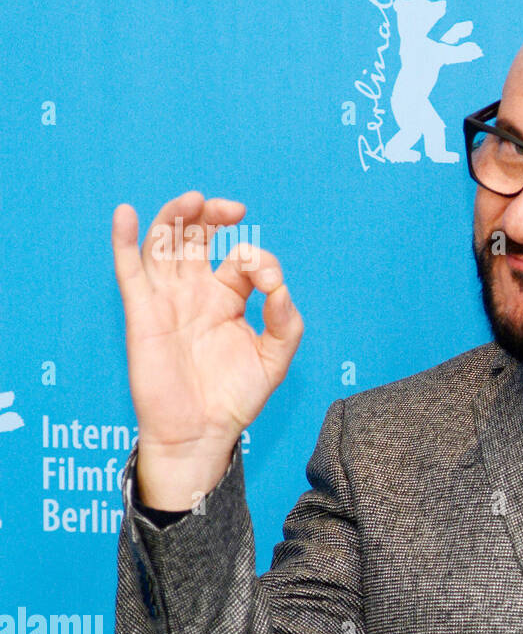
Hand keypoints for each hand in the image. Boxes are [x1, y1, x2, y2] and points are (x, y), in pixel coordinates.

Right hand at [112, 191, 302, 507]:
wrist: (201, 433)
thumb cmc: (235, 397)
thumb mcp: (275, 360)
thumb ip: (287, 323)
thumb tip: (280, 289)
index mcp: (229, 298)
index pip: (242, 261)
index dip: (259, 262)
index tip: (272, 286)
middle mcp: (196, 292)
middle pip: (197, 237)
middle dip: (212, 216)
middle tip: (232, 209)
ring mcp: (168, 299)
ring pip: (164, 244)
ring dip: (176, 216)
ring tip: (194, 200)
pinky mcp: (143, 313)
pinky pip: (129, 271)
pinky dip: (124, 240)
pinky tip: (126, 213)